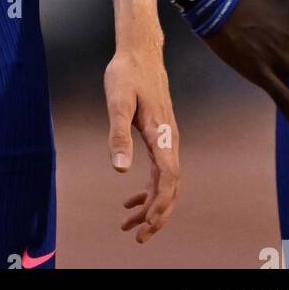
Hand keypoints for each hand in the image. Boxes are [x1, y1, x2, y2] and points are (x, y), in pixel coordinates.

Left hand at [104, 44, 179, 242]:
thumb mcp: (117, 101)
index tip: (146, 225)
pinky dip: (150, 190)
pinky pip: (161, 172)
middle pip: (171, 188)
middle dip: (157, 215)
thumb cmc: (127, 74)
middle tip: (138, 237)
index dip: (160, 205)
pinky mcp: (161, 137)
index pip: (168, 180)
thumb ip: (118, 134)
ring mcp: (168, 140)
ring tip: (131, 225)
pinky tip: (131, 197)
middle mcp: (170, 141)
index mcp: (162, 135)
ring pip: (167, 183)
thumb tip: (119, 169)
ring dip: (152, 206)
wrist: (140, 52)